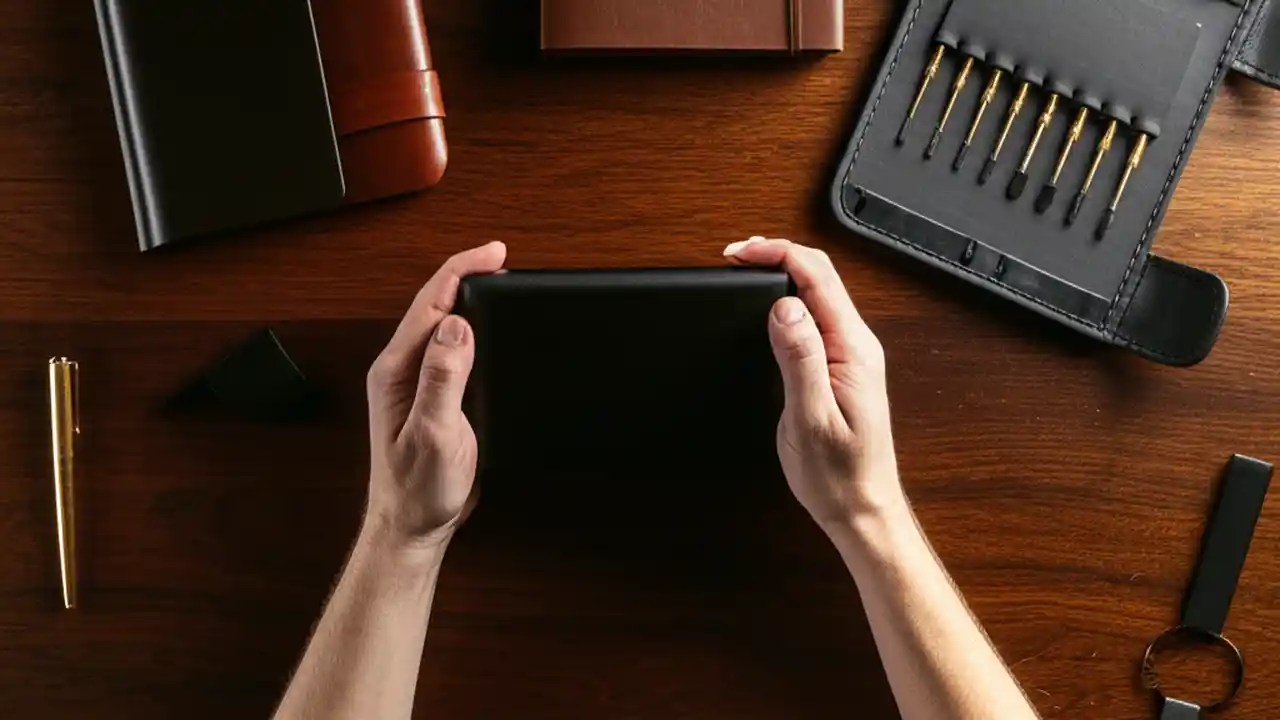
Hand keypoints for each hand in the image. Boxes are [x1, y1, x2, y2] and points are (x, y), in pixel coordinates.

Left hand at [363, 242, 506, 552]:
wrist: (410, 527)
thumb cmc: (417, 489)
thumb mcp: (433, 433)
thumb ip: (443, 378)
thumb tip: (458, 326)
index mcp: (396, 370)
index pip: (431, 303)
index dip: (463, 270)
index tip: (495, 254)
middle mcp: (402, 369)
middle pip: (436, 305)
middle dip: (469, 276)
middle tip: (504, 260)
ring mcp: (415, 382)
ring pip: (444, 325)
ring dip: (471, 299)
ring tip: (501, 282)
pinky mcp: (432, 396)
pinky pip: (452, 350)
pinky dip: (474, 329)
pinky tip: (490, 329)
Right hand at [725, 237, 902, 531]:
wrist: (862, 510)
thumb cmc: (839, 476)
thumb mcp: (811, 418)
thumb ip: (800, 359)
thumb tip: (783, 309)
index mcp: (853, 350)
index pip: (817, 278)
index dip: (776, 254)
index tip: (738, 255)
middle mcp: (857, 345)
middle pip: (819, 276)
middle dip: (776, 255)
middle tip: (734, 256)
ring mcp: (851, 355)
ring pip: (817, 295)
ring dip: (781, 274)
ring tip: (745, 269)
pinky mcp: (841, 368)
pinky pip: (816, 319)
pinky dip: (787, 301)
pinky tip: (766, 306)